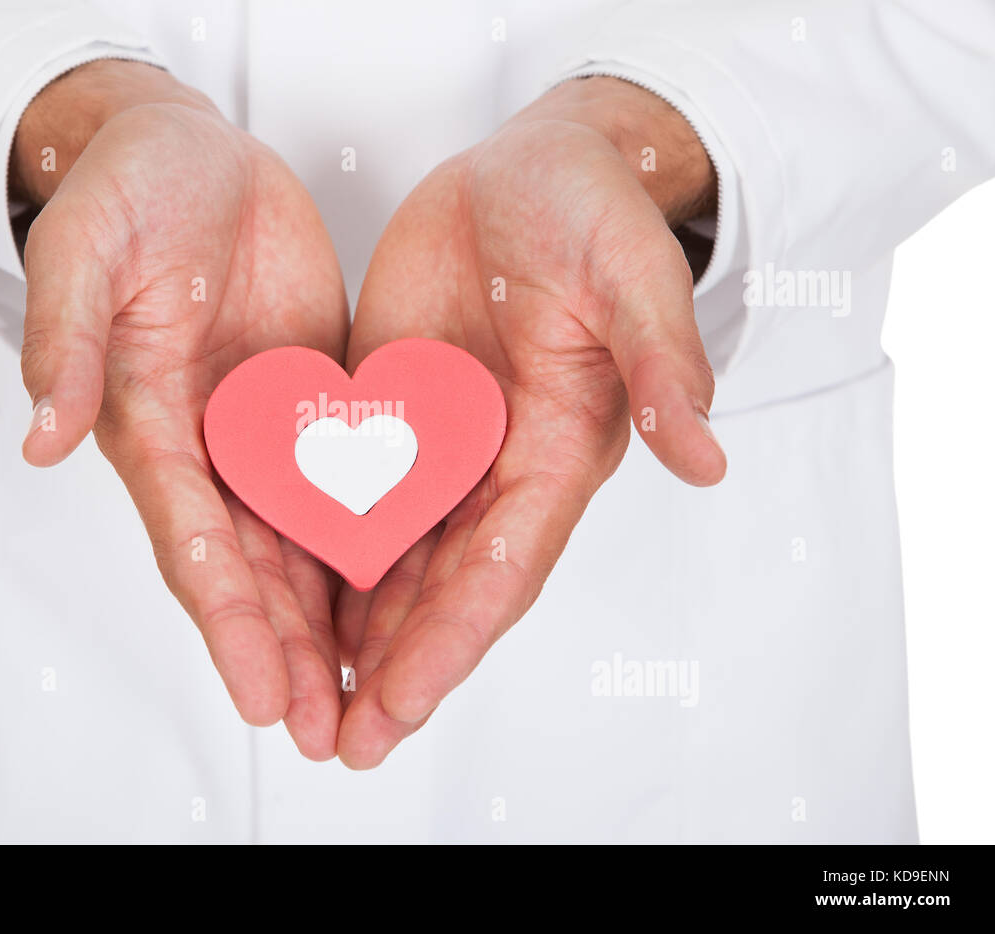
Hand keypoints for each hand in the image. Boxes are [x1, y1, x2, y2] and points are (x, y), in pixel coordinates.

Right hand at [16, 61, 348, 758]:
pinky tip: (404, 601)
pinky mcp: (312, 405)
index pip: (191, 540)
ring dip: (329, 628)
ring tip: (368, 702)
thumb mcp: (86, 250)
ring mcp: (262, 431)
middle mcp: (207, 446)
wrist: (189, 154)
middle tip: (325, 731)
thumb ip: (68, 339)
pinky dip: (369, 546)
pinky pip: (345, 485)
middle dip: (286, 653)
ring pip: (300, 547)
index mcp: (147, 422)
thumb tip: (42, 436)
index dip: (227, 620)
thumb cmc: (128, 191)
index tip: (261, 693)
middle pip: (250, 570)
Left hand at [336, 77, 726, 766]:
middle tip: (347, 741)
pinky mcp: (391, 415)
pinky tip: (287, 606)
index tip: (402, 703)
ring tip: (310, 704)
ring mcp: (440, 447)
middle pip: (443, 590)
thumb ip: (659, 362)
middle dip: (397, 668)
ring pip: (393, 563)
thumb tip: (707, 459)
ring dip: (354, 637)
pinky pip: (352, 499)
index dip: (453, 640)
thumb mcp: (628, 273)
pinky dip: (323, 558)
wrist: (526, 169)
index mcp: (558, 450)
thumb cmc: (588, 210)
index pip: (503, 567)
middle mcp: (498, 467)